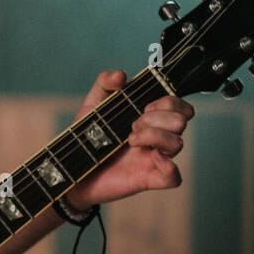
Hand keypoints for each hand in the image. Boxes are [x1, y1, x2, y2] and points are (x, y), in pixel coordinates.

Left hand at [63, 69, 194, 209]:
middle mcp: (156, 137)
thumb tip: (121, 75)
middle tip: (132, 124)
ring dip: (154, 136)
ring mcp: (154, 158)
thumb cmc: (87, 136)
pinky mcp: (148, 178)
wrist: (72, 166)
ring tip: (130, 140)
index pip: (179, 106)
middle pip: (182, 121)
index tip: (145, 106)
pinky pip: (174, 178)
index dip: (169, 102)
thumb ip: (105, 82)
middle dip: (157, 118)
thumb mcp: (93, 104)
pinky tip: (151, 158)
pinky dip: (168, 166)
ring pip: (179, 144)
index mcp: (150, 118)